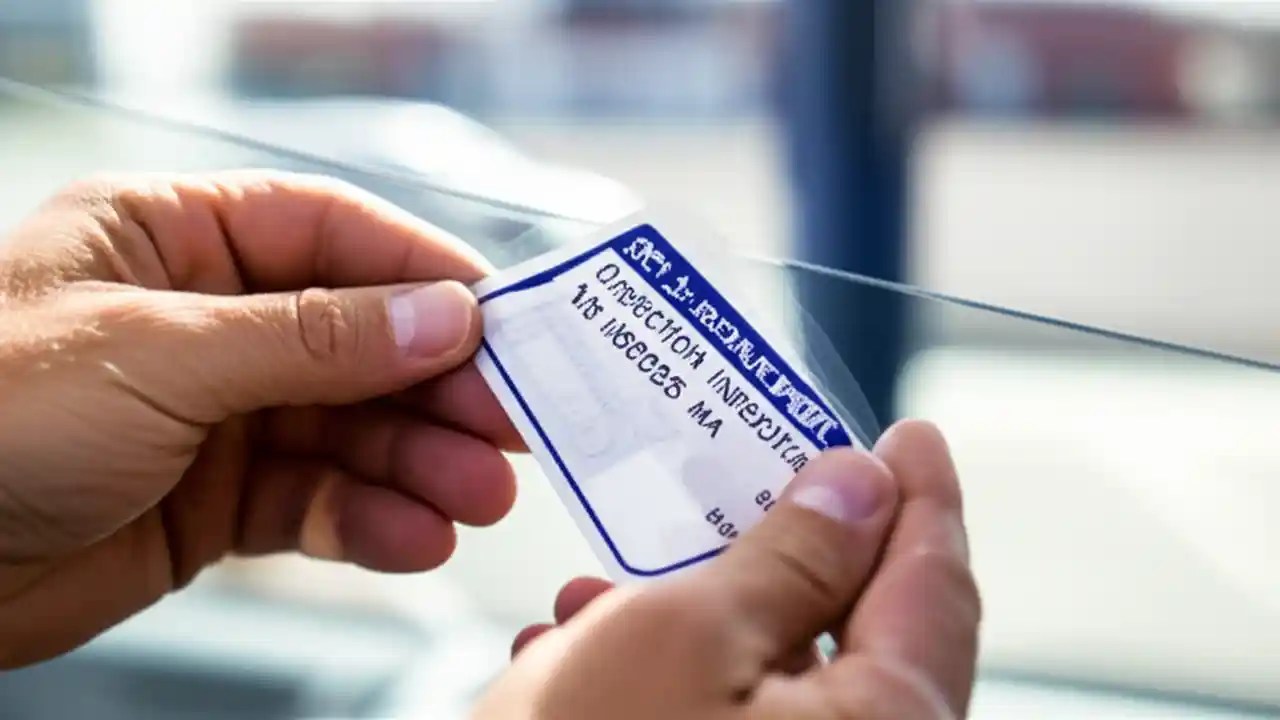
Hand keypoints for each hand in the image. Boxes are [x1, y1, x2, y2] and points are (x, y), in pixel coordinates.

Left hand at [0, 172, 521, 667]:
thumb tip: (443, 316)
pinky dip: (366, 520)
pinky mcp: (212, 501)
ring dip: (418, 464)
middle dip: (437, 389)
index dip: (425, 275)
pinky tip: (411, 538)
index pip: (333, 234)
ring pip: (348, 428)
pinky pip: (312, 501)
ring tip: (476, 498)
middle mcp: (205, 318)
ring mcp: (213, 413)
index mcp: (175, 236)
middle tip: (510, 429)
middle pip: (357, 340)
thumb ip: (313, 339)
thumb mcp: (161, 354)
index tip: (505, 322)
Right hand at [483, 421, 979, 719]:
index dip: (925, 497)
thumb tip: (862, 486)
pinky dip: (685, 681)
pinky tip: (592, 649)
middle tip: (783, 476)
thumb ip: (793, 556)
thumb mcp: (687, 636)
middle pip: (869, 635)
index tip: (914, 439)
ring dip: (718, 616)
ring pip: (792, 685)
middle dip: (809, 549)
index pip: (937, 587)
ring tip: (628, 574)